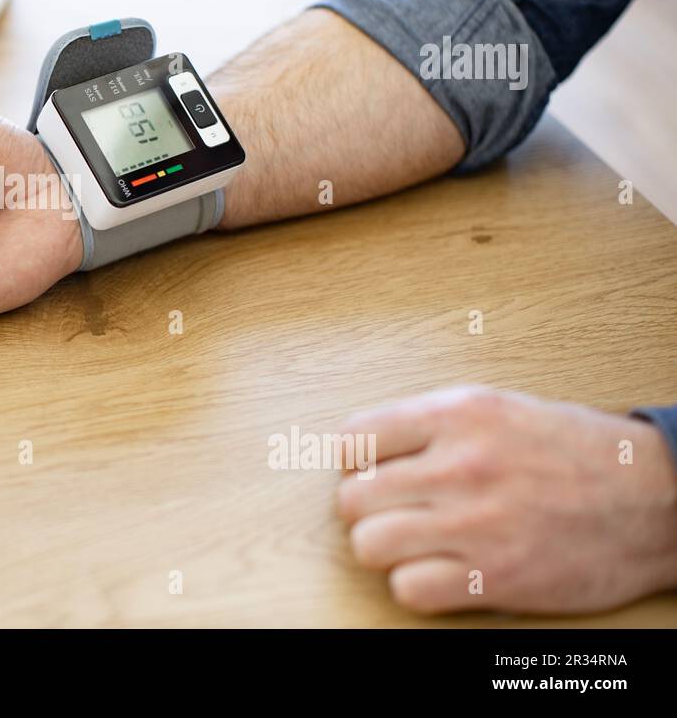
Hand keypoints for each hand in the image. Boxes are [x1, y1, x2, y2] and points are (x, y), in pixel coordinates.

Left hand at [337, 386, 676, 614]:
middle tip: (397, 511)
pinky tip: (441, 571)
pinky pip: (408, 589)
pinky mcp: (496, 577)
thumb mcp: (500, 408)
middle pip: (352, 499)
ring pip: (369, 545)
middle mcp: (461, 465)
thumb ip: (432, 424)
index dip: (356, 462)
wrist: (657, 499)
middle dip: (367, 509)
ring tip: (414, 542)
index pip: (353, 440)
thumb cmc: (578, 452)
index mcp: (459, 415)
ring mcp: (476, 523)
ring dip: (385, 549)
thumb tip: (364, 448)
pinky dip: (416, 585)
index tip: (373, 472)